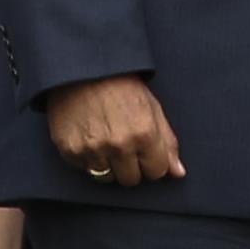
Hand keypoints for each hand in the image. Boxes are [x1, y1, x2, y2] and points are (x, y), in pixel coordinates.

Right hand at [46, 71, 184, 188]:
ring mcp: (93, 150)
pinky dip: (87, 158)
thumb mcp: (152, 107)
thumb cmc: (120, 84)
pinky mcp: (70, 151)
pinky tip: (89, 136)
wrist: (83, 68)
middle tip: (123, 145)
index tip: (144, 152)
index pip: (156, 172)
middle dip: (131, 167)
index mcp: (144, 133)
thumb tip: (178, 173)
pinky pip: (83, 169)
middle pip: (131, 180)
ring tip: (105, 139)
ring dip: (108, 164)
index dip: (152, 162)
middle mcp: (119, 145)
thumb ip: (167, 143)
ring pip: (106, 178)